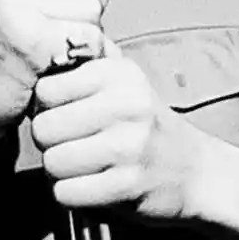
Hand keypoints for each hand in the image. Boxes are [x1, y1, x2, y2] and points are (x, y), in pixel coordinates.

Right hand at [0, 0, 109, 150]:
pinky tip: (56, 65)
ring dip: (81, 35)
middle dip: (77, 9)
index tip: (44, 5)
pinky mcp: (30, 37)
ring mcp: (10, 3)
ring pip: (91, 6)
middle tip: (44, 35)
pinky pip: (90, 36)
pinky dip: (83, 56)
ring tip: (47, 50)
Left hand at [31, 40, 212, 225]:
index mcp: (119, 74)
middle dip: (49, 143)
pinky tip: (90, 186)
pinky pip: (66, 193)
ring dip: (60, 171)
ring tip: (82, 165)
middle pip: (43, 129)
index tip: (63, 115)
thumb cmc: (146, 125)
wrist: (195, 171)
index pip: (45, 90)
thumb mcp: (125, 80)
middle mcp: (126, 105)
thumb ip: (89, 59)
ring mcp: (128, 146)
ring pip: (52, 163)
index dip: (46, 108)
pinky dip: (71, 195)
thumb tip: (44, 44)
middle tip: (71, 144)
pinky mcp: (128, 184)